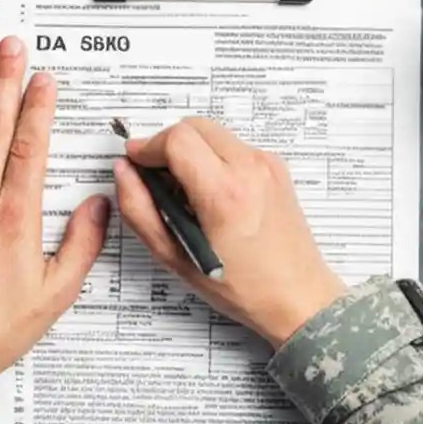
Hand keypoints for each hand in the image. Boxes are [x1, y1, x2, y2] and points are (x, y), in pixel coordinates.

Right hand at [114, 118, 346, 347]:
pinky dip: (213, 159)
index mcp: (225, 193)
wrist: (298, 297)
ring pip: (213, 133)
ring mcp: (267, 165)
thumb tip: (124, 174)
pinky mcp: (276, 168)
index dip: (147, 148)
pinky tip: (210, 195)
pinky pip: (232, 146)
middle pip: (193, 126)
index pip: (175, 139)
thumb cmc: (244, 287)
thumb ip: (141, 211)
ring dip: (191, 152)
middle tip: (157, 179)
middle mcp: (251, 170)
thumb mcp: (176, 258)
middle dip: (167, 146)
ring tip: (186, 194)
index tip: (136, 163)